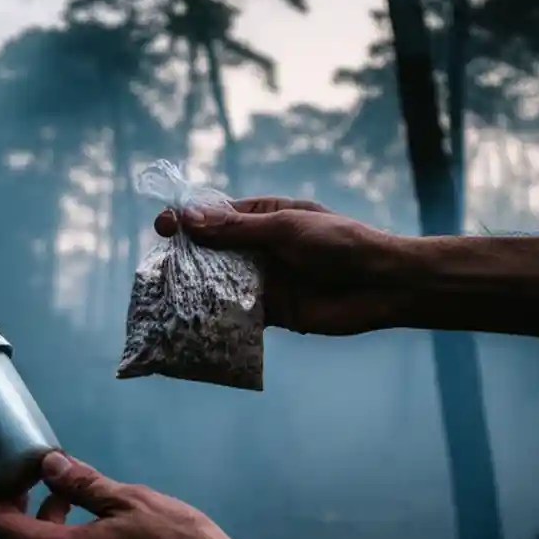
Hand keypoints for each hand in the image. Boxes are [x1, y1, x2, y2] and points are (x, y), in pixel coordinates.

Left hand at [0, 453, 286, 538]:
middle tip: (63, 480)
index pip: (6, 529)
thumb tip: (49, 466)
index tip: (14, 476)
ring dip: (66, 528)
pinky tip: (120, 532)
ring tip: (98, 501)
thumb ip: (83, 484)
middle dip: (39, 508)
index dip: (0, 499)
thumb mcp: (130, 500)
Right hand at [155, 198, 412, 335]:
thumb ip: (238, 230)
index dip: (187, 221)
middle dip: (185, 257)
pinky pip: (236, 314)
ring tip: (166, 297)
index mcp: (265, 217)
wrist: (382, 285)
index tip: (163, 226)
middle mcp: (260, 248)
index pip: (216, 216)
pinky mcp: (272, 312)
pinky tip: (194, 322)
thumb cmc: (340, 244)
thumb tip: (189, 219)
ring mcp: (264, 280)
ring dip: (196, 289)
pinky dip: (217, 317)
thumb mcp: (287, 228)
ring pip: (220, 283)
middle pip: (211, 251)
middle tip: (156, 267)